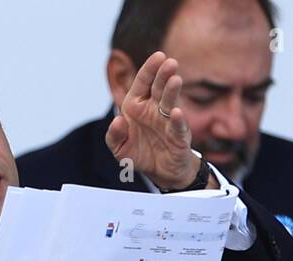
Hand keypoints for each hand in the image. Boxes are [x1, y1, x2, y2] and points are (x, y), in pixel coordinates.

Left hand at [106, 51, 213, 191]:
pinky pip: (177, 127)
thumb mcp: (119, 148)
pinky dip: (177, 120)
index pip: (143, 83)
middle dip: (163, 75)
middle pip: (159, 88)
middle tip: (170, 62)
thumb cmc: (140, 154)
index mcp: (137, 107)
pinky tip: (176, 113)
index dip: (150, 69)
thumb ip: (114, 135)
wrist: (159, 172)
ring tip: (175, 80)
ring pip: (170, 103)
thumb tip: (118, 121)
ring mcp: (167, 121)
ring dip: (172, 92)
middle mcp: (154, 110)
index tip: (158, 56)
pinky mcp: (178, 137)